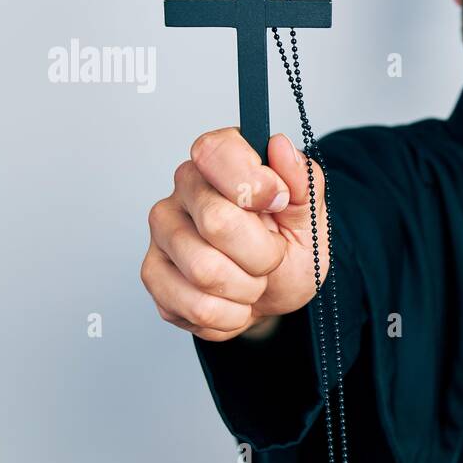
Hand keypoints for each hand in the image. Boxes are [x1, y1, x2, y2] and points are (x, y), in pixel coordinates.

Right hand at [141, 129, 327, 340]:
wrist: (275, 293)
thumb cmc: (288, 246)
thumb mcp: (309, 214)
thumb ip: (302, 180)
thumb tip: (281, 147)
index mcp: (222, 159)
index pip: (215, 153)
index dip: (253, 185)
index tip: (278, 203)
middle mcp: (184, 188)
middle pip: (216, 221)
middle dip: (262, 253)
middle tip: (271, 255)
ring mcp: (163, 231)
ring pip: (205, 270)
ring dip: (248, 287)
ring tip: (253, 278)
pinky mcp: (153, 274)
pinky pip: (196, 306)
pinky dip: (231, 314)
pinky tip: (234, 299)